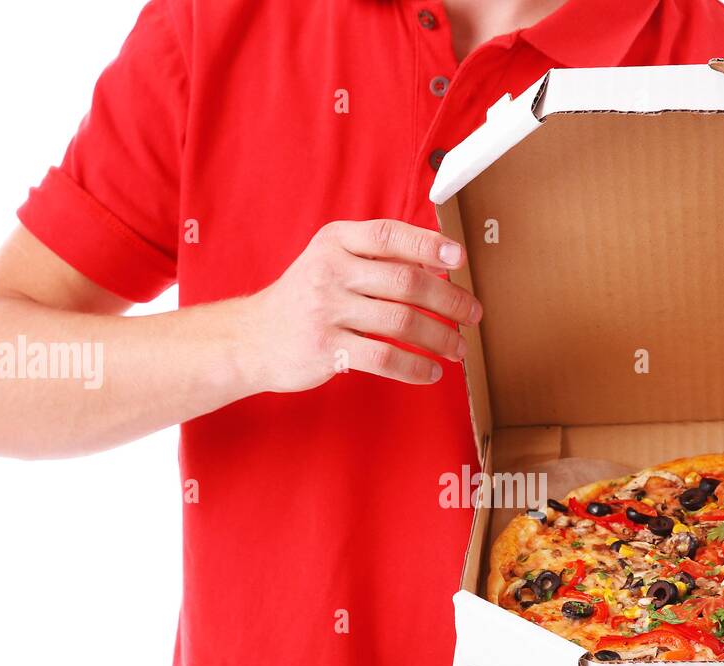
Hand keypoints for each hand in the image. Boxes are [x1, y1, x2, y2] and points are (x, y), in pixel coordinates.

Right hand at [237, 218, 481, 392]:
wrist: (252, 338)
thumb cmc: (304, 299)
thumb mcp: (330, 261)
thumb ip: (375, 258)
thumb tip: (439, 264)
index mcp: (335, 242)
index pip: (390, 236)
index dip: (429, 245)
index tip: (460, 258)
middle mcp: (331, 271)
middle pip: (405, 281)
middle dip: (448, 299)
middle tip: (472, 314)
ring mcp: (327, 310)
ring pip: (400, 321)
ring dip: (439, 337)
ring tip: (457, 347)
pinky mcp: (326, 347)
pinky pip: (384, 357)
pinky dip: (414, 366)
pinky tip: (430, 371)